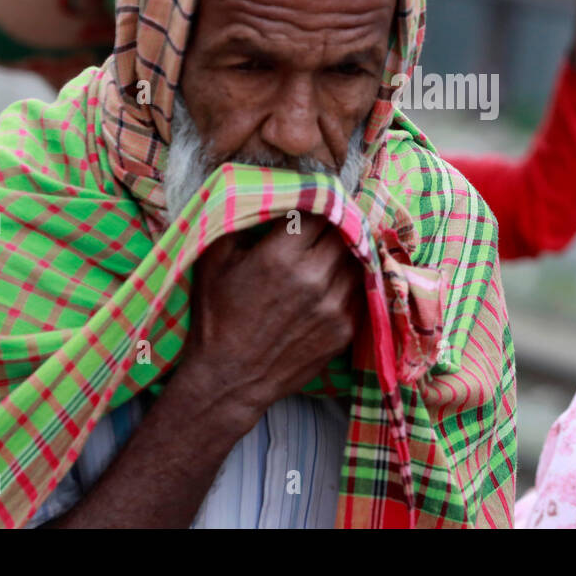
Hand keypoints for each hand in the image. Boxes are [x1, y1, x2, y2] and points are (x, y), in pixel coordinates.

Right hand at [183, 217, 363, 419]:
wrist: (229, 380)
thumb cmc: (216, 317)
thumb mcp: (214, 260)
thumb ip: (242, 221)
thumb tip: (269, 195)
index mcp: (280, 256)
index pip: (320, 210)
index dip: (319, 201)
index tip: (316, 199)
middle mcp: (314, 278)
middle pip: (344, 231)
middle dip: (336, 223)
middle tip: (328, 220)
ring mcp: (334, 306)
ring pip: (358, 259)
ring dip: (348, 249)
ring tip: (336, 246)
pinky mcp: (346, 329)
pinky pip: (361, 289)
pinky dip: (353, 278)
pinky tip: (338, 276)